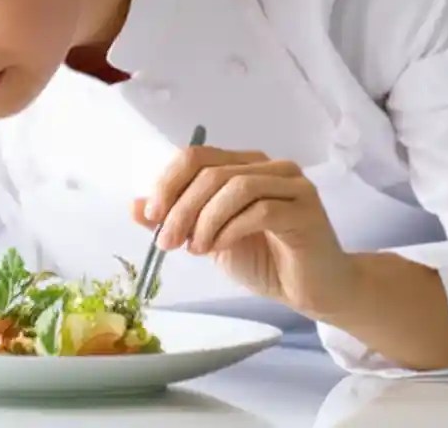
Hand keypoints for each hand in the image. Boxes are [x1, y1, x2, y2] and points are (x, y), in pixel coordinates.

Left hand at [131, 145, 358, 318]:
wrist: (312, 290)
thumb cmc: (264, 260)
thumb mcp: (208, 238)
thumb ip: (176, 220)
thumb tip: (134, 207)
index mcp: (244, 164)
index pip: (197, 156)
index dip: (168, 182)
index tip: (151, 215)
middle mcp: (271, 167)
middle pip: (212, 172)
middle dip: (181, 208)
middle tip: (166, 242)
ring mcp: (292, 185)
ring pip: (235, 187)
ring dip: (204, 220)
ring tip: (195, 249)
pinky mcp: (307, 210)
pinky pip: (260, 210)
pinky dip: (230, 229)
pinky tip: (219, 249)